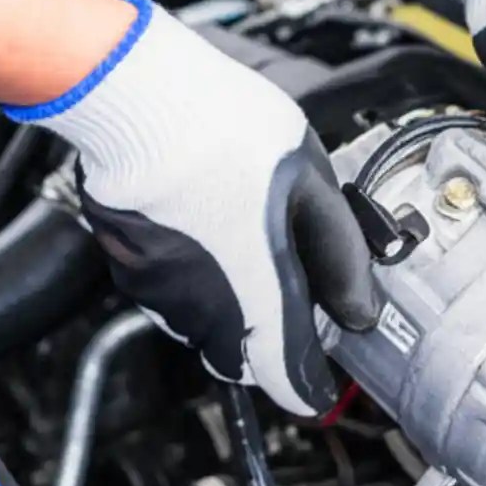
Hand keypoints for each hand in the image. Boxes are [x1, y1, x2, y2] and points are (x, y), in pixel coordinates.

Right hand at [5, 0, 377, 415]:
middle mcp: (203, 306)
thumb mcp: (313, 184)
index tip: (317, 390)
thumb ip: (340, 256)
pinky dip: (191, 282)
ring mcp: (158, 289)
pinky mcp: (126, 266)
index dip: (307, 388)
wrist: (139, 96)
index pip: (286, 373)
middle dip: (267, 343)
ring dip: (228, 310)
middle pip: (241, 357)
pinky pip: (167, 295)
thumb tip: (359, 309)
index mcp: (259, 291)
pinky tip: (204, 228)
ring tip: (244, 245)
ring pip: (200, 327)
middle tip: (289, 295)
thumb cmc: (226, 129)